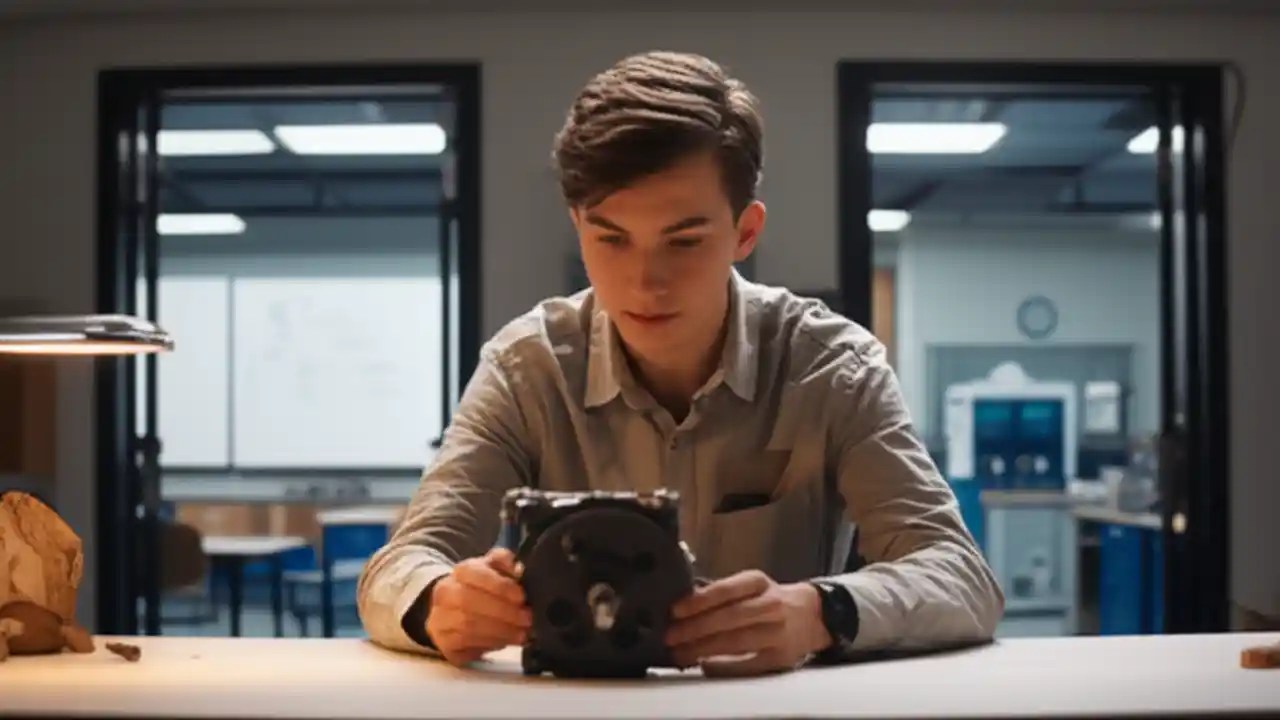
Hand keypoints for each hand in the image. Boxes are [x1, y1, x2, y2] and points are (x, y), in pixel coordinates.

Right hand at [425, 548, 531, 666]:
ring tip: (521, 633)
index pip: (475, 573)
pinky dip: (488, 644)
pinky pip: (464, 645)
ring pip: (466, 626)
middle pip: (468, 601)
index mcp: (461, 571)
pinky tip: (505, 642)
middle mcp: (444, 593)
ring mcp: (439, 619)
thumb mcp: (497, 570)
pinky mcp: (443, 642)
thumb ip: (506, 563)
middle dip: (502, 612)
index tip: (521, 597)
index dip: (499, 585)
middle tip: (526, 619)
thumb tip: (517, 568)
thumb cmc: (486, 589)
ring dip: (498, 631)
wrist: (459, 610)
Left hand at [665, 570, 831, 676]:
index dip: (698, 601)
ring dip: (702, 649)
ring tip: (679, 654)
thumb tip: (682, 604)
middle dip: (694, 629)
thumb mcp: (750, 586)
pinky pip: (747, 664)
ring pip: (735, 642)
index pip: (725, 590)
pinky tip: (704, 665)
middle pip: (728, 618)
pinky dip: (723, 666)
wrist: (812, 615)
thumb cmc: (769, 599)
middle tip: (670, 637)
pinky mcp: (780, 657)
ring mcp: (777, 632)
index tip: (675, 610)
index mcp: (758, 582)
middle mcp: (770, 605)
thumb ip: (721, 593)